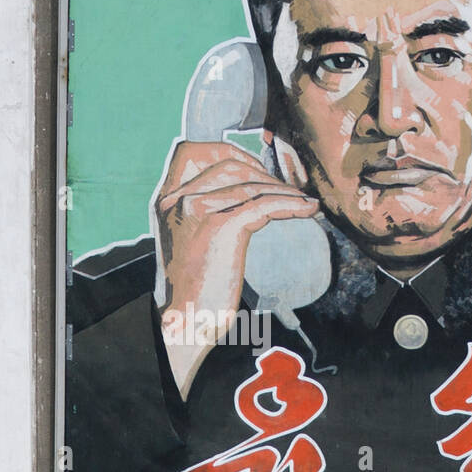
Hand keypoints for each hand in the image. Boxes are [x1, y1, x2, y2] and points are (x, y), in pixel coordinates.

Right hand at [153, 139, 317, 396]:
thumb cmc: (192, 286)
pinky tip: (307, 210)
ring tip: (302, 201)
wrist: (186, 321)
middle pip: (228, 162)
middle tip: (285, 189)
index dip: (225, 151)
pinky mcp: (220, 227)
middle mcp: (176, 199)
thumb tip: (239, 187)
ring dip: (283, 189)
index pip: (189, 150)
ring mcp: (196, 210)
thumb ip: (196, 209)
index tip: (252, 167)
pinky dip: (291, 204)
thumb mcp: (182, 237)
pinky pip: (264, 204)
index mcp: (164, 199)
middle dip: (263, 171)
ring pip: (250, 183)